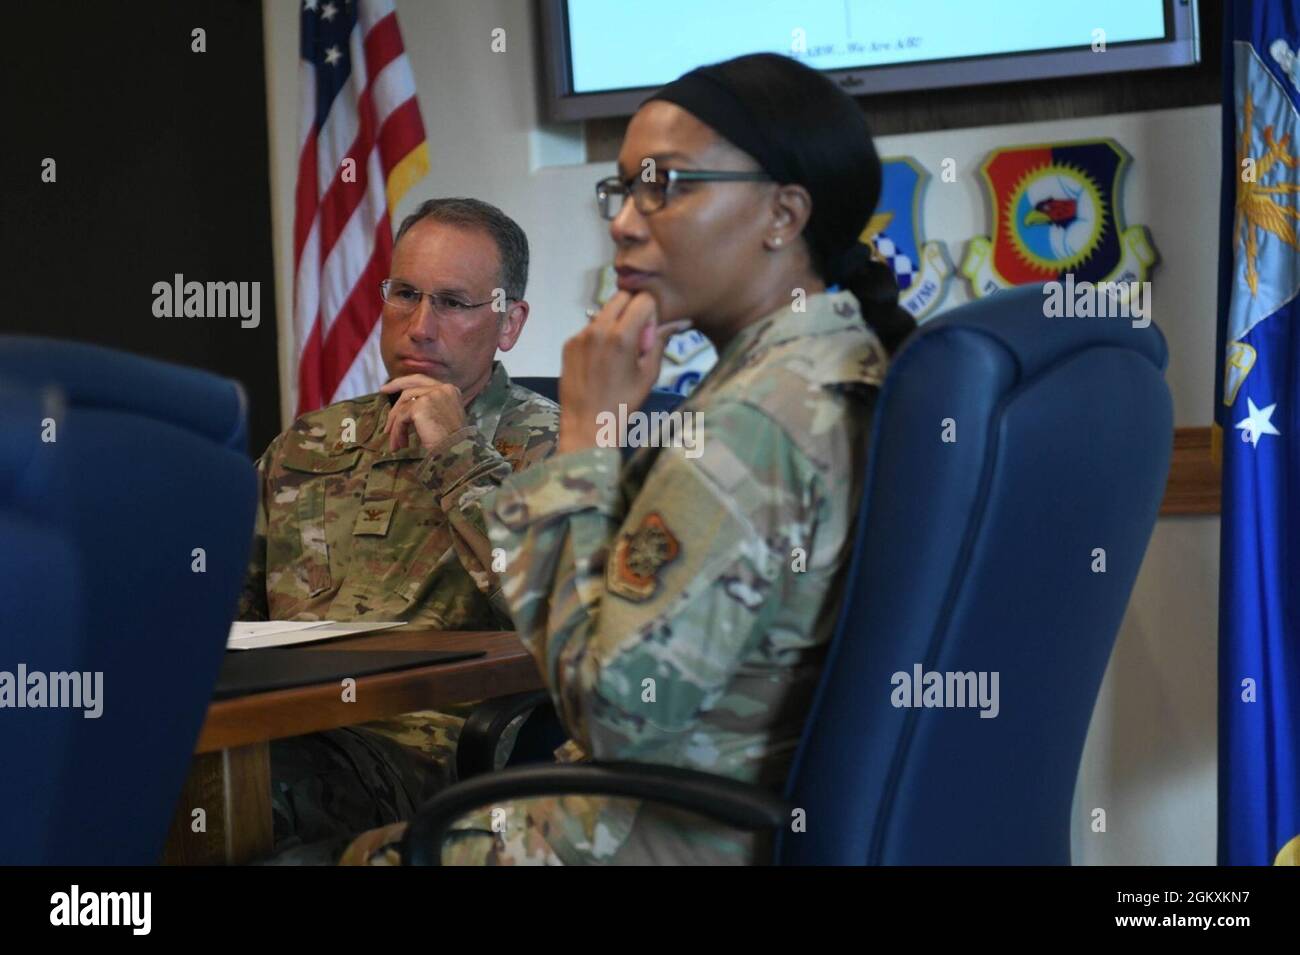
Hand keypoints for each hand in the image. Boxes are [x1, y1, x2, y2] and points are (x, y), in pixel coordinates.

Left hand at [379, 375, 466, 450]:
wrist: (457, 451)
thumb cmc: (453, 441)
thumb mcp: (444, 417)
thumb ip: (430, 406)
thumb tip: (405, 408)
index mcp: (450, 390)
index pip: (423, 380)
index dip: (405, 382)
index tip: (390, 386)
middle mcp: (442, 389)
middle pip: (411, 386)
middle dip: (394, 388)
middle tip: (382, 392)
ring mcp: (431, 396)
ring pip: (404, 406)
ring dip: (396, 425)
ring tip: (395, 442)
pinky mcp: (420, 407)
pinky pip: (401, 418)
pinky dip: (398, 432)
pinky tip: (400, 444)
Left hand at [557, 291, 690, 454]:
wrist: (588, 423)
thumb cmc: (624, 402)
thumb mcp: (649, 373)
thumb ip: (660, 341)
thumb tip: (680, 321)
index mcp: (622, 335)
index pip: (642, 298)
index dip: (651, 311)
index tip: (650, 331)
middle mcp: (598, 329)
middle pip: (621, 297)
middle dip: (633, 308)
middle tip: (636, 335)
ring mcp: (580, 335)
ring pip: (603, 311)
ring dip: (615, 321)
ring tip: (617, 351)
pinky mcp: (569, 343)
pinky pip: (589, 328)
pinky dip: (599, 335)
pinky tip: (601, 360)